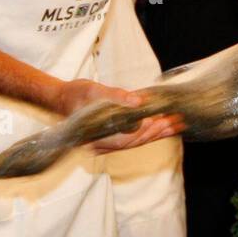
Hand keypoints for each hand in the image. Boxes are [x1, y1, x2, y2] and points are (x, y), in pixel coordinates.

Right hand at [52, 78, 183, 151]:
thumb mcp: (93, 90)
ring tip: (175, 125)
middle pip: (134, 142)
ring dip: (156, 133)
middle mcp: (101, 145)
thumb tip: (139, 101)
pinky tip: (161, 126)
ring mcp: (106, 143)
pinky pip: (132, 137)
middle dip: (157, 132)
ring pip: (135, 141)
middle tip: (176, 122)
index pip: (126, 138)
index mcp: (95, 137)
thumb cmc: (75, 94)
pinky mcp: (110, 137)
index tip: (163, 120)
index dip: (146, 131)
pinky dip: (148, 132)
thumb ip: (115, 96)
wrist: (61, 98)